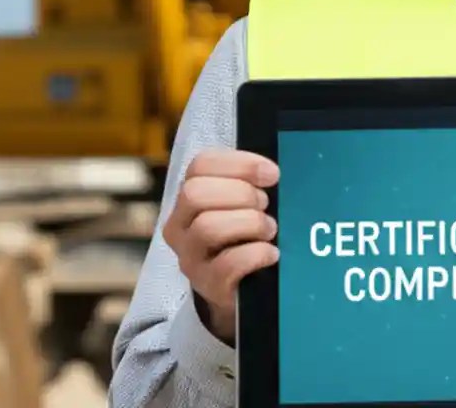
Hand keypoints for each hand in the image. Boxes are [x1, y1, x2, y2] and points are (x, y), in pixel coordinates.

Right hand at [162, 149, 279, 340]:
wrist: (239, 292)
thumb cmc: (245, 239)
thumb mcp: (242, 206)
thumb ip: (250, 184)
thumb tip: (275, 171)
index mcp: (188, 197)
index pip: (200, 165)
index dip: (240, 164)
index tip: (272, 174)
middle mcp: (180, 226)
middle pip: (195, 193)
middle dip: (241, 193)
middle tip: (266, 205)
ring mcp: (190, 257)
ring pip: (208, 226)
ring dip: (249, 223)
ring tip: (270, 230)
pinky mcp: (207, 285)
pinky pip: (227, 264)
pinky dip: (256, 254)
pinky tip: (272, 254)